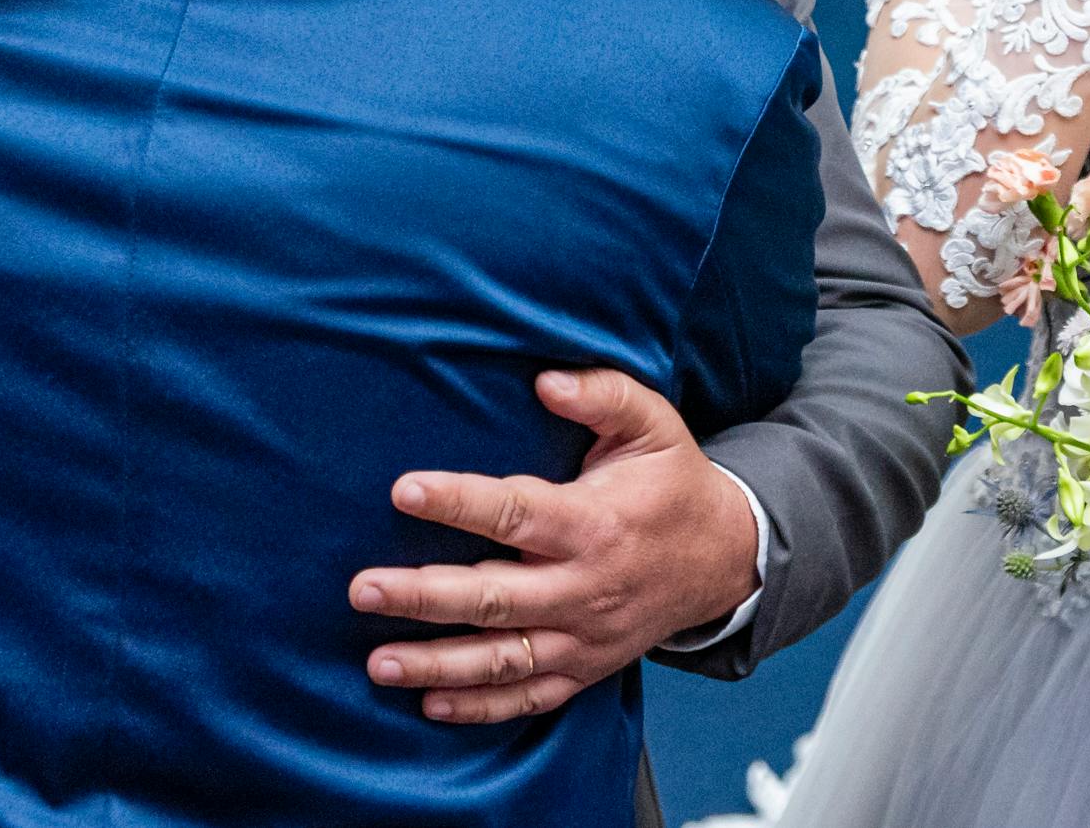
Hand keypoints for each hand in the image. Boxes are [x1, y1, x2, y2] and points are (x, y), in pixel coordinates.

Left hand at [349, 369, 756, 722]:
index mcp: (594, 523)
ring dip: (437, 664)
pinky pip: (529, 698)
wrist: (726, 559)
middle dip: (424, 596)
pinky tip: (430, 704)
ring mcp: (584, 637)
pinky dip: (480, 707)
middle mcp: (585, 588)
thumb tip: (547, 381)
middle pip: (494, 598)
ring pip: (502, 659)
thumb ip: (604, 395)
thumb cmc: (674, 484)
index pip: (515, 513)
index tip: (403, 490)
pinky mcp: (584, 669)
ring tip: (377, 662)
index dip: (458, 502)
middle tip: (363, 589)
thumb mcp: (654, 425)